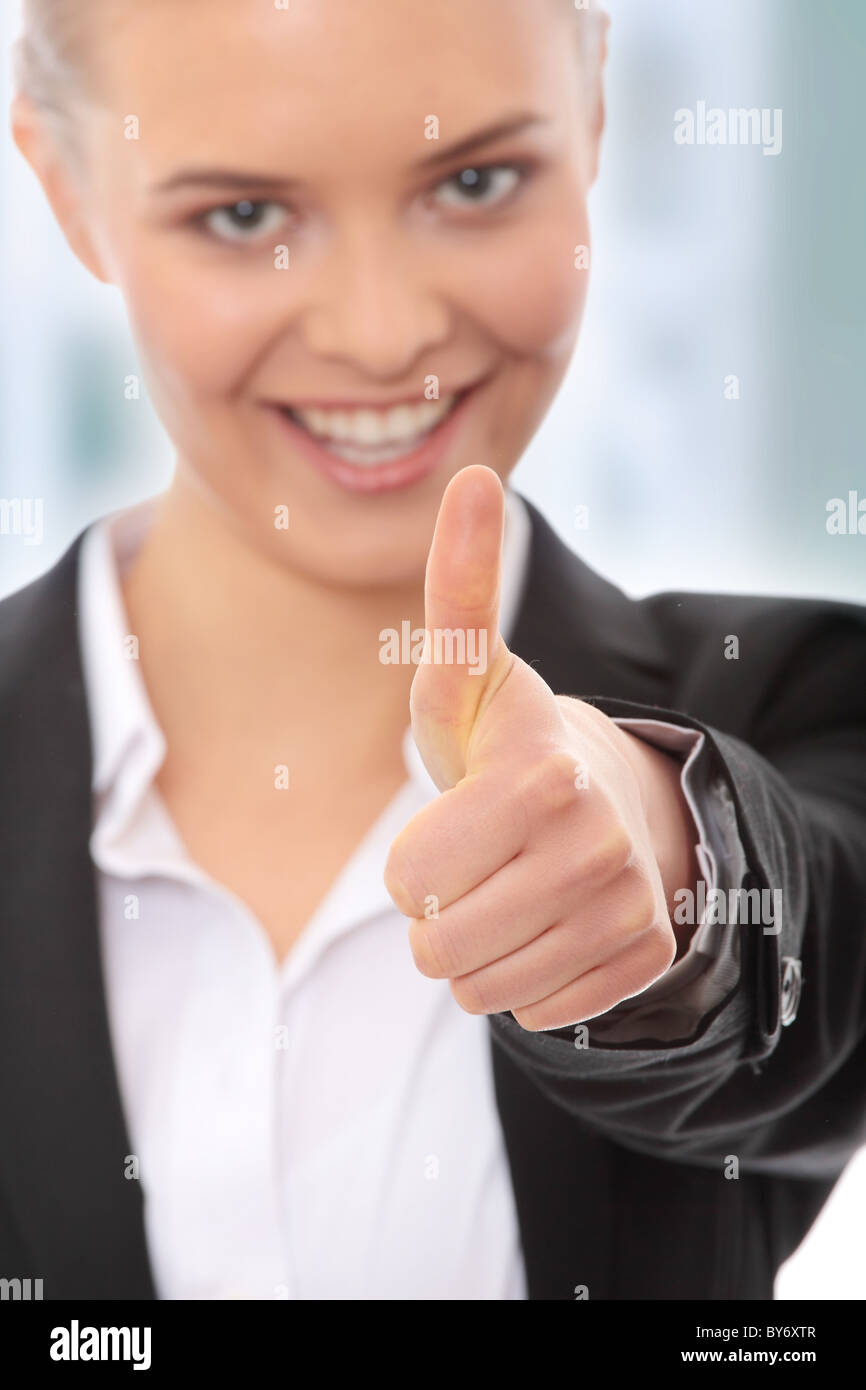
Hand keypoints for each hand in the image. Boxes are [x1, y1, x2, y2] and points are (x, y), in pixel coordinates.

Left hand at [384, 466, 690, 1031]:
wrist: (616, 797)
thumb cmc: (512, 741)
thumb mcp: (469, 675)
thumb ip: (457, 590)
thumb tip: (472, 473)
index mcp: (537, 778)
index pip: (408, 882)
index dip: (411, 859)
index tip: (451, 819)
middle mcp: (592, 849)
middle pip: (437, 949)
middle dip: (437, 910)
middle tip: (478, 860)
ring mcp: (626, 909)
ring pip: (479, 991)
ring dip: (476, 948)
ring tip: (509, 887)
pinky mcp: (642, 958)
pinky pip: (532, 1011)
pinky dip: (526, 976)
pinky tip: (550, 919)